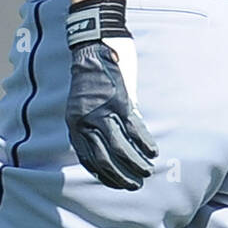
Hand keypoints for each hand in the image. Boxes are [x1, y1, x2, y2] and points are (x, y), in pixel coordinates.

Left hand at [66, 33, 157, 190]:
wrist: (94, 42)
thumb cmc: (92, 70)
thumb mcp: (87, 100)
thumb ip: (98, 119)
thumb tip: (115, 137)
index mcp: (74, 123)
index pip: (88, 158)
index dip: (102, 173)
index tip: (115, 182)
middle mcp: (86, 121)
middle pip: (103, 158)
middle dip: (119, 176)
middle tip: (133, 185)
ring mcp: (103, 112)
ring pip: (120, 147)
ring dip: (135, 163)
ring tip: (146, 171)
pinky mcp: (120, 101)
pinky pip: (134, 128)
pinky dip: (144, 142)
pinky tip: (153, 152)